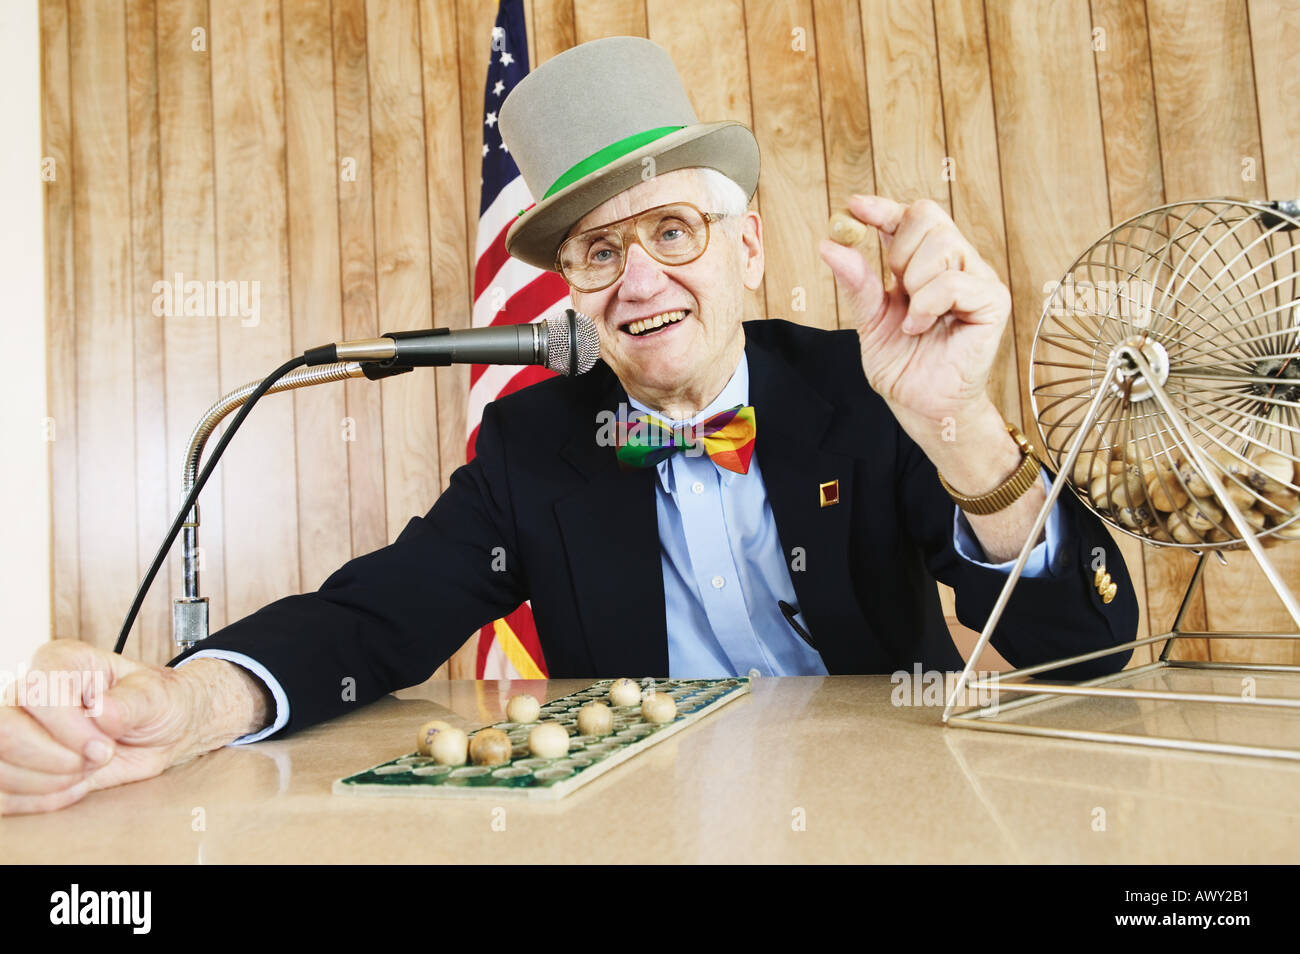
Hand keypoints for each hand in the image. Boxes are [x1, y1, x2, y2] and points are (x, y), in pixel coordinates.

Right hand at [0, 640, 206, 814]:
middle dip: (56, 760)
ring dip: (49, 783)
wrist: (159, 732)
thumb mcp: (159, 697)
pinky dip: (39, 800)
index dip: (69, 729)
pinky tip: (73, 787)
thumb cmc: (156, 704)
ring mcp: (15, 727)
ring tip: (87, 772)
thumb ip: (133, 702)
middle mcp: (27, 692)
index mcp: (61, 662)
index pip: (37, 694)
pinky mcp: (13, 762)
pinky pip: (1, 794)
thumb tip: (101, 710)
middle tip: (97, 760)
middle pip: (5, 732)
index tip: (105, 746)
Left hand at [819, 195, 1010, 436]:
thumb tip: (830, 244)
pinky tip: (919, 327)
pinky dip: (927, 305)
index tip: (853, 207)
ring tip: (912, 319)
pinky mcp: (992, 302)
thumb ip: (856, 283)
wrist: (921, 406)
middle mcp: (955, 263)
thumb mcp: (869, 320)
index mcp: (925, 262)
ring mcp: (978, 279)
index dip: (882, 207)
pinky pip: (954, 281)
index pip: (909, 216)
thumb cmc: (902, 365)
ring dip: (914, 283)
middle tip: (896, 289)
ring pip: (942, 244)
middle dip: (898, 250)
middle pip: (928, 216)